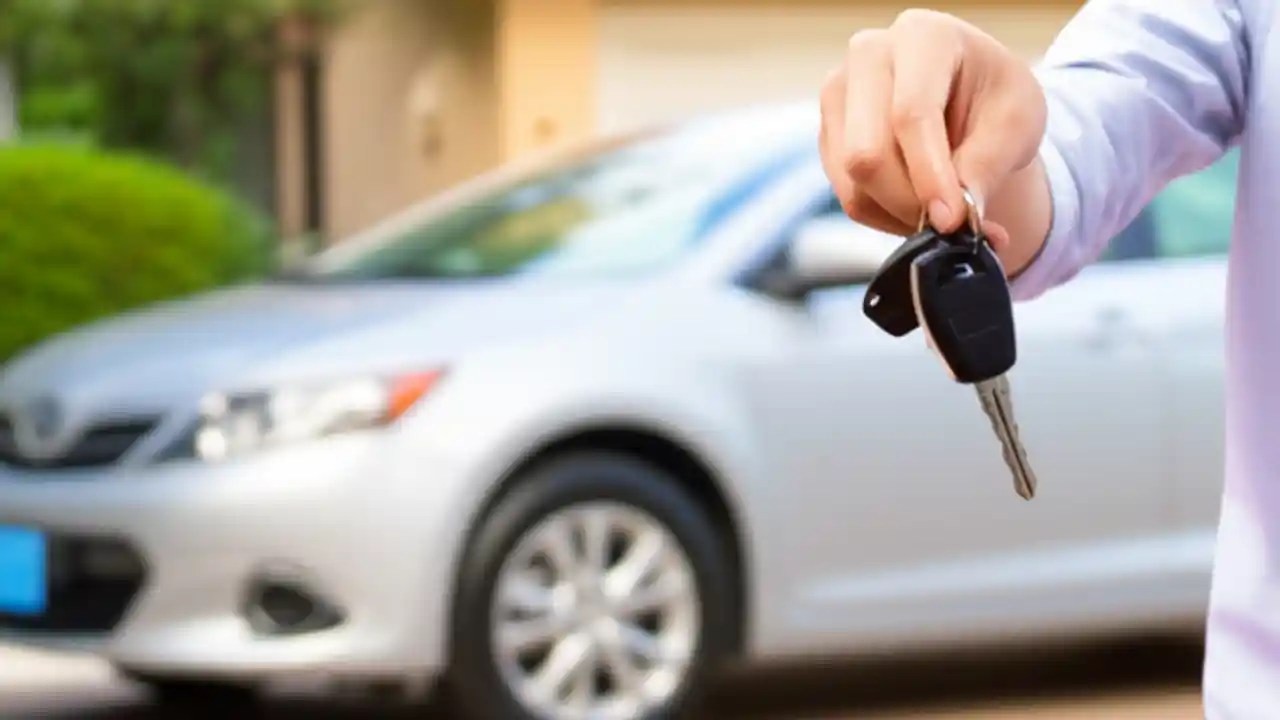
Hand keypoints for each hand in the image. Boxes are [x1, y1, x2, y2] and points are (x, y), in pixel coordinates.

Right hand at [819, 10, 1048, 260]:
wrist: (970, 99)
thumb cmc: (996, 99)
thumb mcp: (1019, 122)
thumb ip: (987, 165)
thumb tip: (953, 216)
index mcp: (923, 36)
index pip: (910, 114)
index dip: (929, 175)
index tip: (952, 220)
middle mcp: (867, 56)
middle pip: (866, 153)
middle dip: (910, 203)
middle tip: (951, 224)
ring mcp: (839, 94)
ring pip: (853, 182)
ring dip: (900, 214)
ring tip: (943, 214)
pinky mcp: (829, 133)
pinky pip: (848, 196)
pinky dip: (886, 215)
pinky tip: (918, 205)